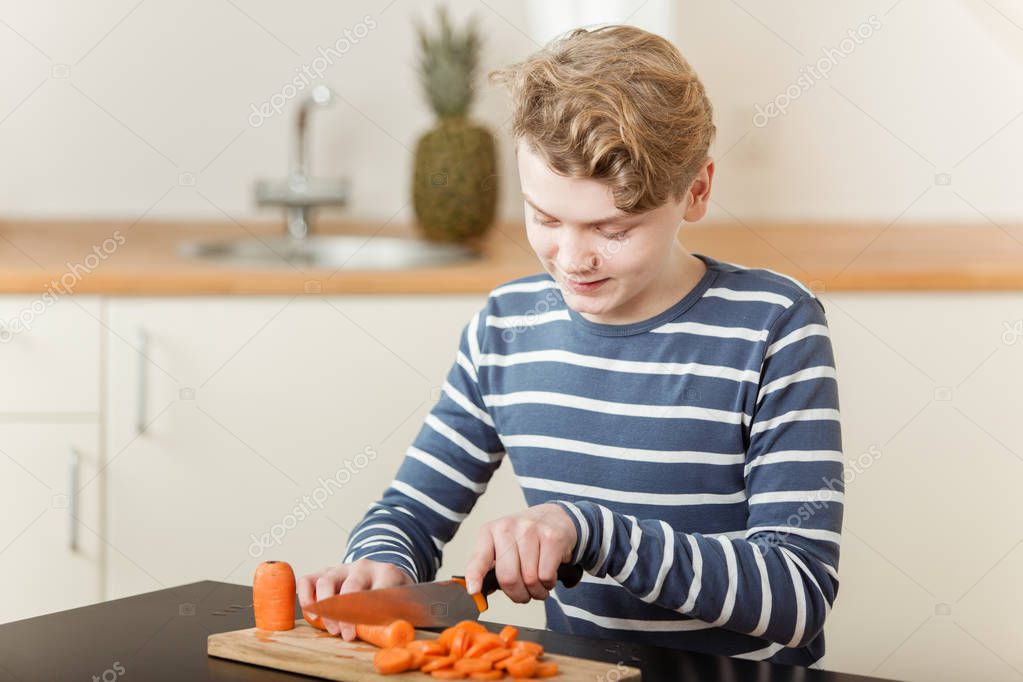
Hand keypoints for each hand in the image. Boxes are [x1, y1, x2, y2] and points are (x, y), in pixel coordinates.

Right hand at [297, 559, 412, 638]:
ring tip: (332, 629)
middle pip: (349, 586)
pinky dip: (305, 597)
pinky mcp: (325, 572)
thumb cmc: (391, 595)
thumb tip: (394, 635)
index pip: (373, 590)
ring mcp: (342, 568)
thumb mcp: (401, 603)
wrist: (385, 576)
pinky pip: (308, 580)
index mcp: (385, 572)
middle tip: (346, 635)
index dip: (365, 613)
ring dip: (325, 609)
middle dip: (345, 615)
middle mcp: (362, 566)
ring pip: (326, 581)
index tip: (360, 631)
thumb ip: (397, 616)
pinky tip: (312, 615)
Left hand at [464, 503, 576, 602]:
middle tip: (524, 594)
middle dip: (517, 594)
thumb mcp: (502, 544)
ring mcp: (530, 530)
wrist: (554, 516)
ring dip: (536, 591)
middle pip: (508, 577)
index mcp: (490, 531)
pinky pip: (546, 575)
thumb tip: (477, 591)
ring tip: (538, 584)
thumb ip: (490, 565)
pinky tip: (548, 575)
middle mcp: (508, 528)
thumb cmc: (525, 536)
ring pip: (530, 579)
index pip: (479, 557)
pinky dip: (548, 583)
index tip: (473, 590)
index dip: (475, 576)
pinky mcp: (551, 537)